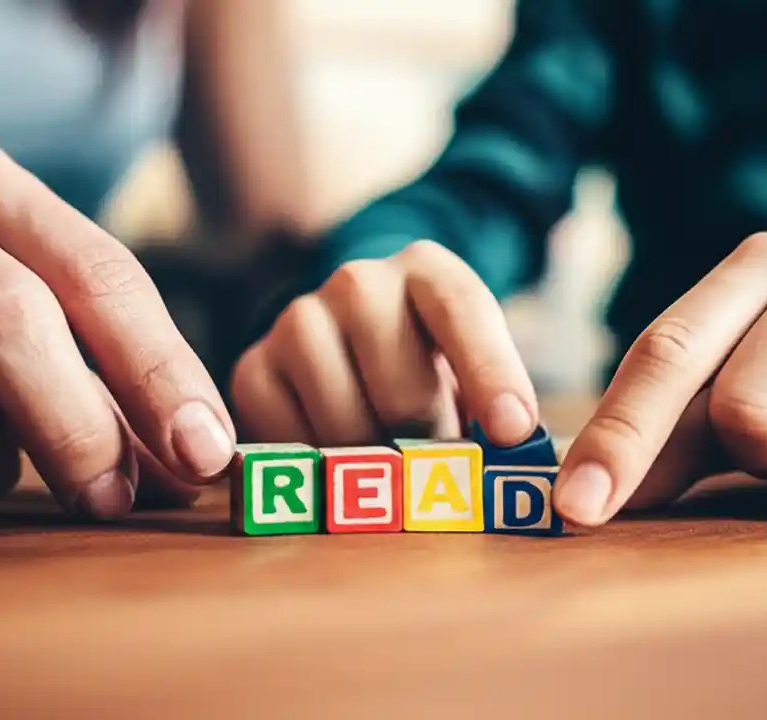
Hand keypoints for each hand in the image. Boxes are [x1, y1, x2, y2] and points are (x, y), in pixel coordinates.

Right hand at [230, 240, 537, 445]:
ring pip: (349, 427)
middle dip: (428, 448)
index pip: (462, 310)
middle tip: (436, 467)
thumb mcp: (474, 375)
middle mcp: (357, 282)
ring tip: (387, 459)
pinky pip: (291, 444)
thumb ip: (496, 412)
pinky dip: (320, 473)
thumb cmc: (431, 373)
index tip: (513, 430)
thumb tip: (514, 461)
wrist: (353, 353)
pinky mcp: (253, 367)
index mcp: (427, 270)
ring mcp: (298, 321)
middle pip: (405, 392)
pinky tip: (337, 461)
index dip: (491, 372)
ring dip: (375, 467)